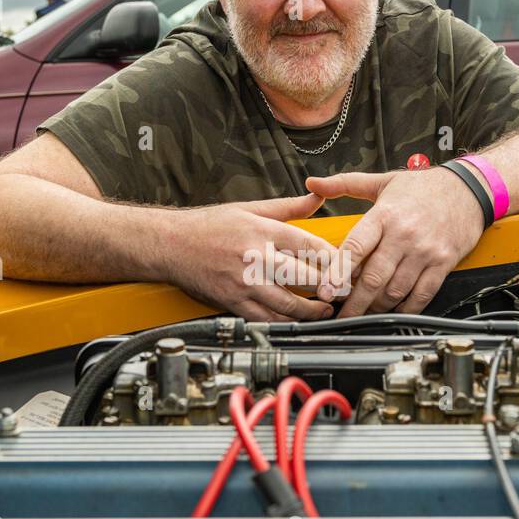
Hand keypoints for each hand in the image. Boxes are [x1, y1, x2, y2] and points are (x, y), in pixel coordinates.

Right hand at [165, 193, 337, 321]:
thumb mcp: (250, 208)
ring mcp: (244, 282)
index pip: (309, 245)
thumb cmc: (208, 226)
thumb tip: (319, 196)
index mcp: (262, 230)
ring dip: (312, 311)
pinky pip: (266, 318)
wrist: (169, 245)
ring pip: (288, 304)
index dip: (334, 258)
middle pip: (304, 276)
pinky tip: (298, 322)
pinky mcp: (233, 302)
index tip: (348, 265)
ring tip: (326, 310)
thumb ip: (289, 207)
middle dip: (329, 287)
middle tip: (345, 292)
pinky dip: (286, 323)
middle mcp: (255, 256)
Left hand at [304, 168, 485, 316]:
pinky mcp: (443, 264)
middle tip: (341, 314)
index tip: (326, 291)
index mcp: (385, 215)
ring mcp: (425, 252)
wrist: (470, 188)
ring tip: (364, 315)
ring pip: (395, 290)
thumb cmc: (424, 186)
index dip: (338, 273)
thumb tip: (312, 184)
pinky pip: (422, 295)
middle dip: (354, 301)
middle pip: (373, 277)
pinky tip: (393, 312)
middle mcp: (404, 235)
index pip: (356, 247)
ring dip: (377, 307)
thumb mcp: (382, 181)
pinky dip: (405, 308)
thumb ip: (344, 184)